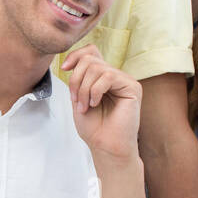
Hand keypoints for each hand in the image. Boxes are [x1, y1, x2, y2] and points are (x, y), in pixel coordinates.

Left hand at [62, 45, 142, 160]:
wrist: (105, 146)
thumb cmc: (94, 127)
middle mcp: (114, 76)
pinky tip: (95, 104)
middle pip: (89, 59)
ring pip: (96, 68)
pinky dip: (95, 91)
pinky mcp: (133, 86)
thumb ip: (78, 78)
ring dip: (83, 89)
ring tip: (84, 106)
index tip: (64, 69)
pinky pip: (109, 76)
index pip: (91, 51)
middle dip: (76, 80)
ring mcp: (125, 80)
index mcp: (102, 77)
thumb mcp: (78, 98)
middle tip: (76, 101)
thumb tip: (71, 61)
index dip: (75, 55)